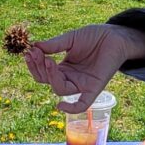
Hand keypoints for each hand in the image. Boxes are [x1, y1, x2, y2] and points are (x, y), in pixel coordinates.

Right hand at [23, 23, 144, 112]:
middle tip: (36, 54)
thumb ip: (54, 45)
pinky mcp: (94, 88)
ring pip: (60, 89)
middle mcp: (70, 78)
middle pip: (48, 82)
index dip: (35, 64)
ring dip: (51, 77)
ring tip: (48, 60)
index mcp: (63, 68)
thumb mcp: (70, 38)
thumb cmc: (94, 37)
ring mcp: (81, 84)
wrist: (115, 36)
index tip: (30, 50)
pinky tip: (60, 105)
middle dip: (39, 68)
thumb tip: (34, 47)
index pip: (43, 72)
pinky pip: (82, 103)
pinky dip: (72, 108)